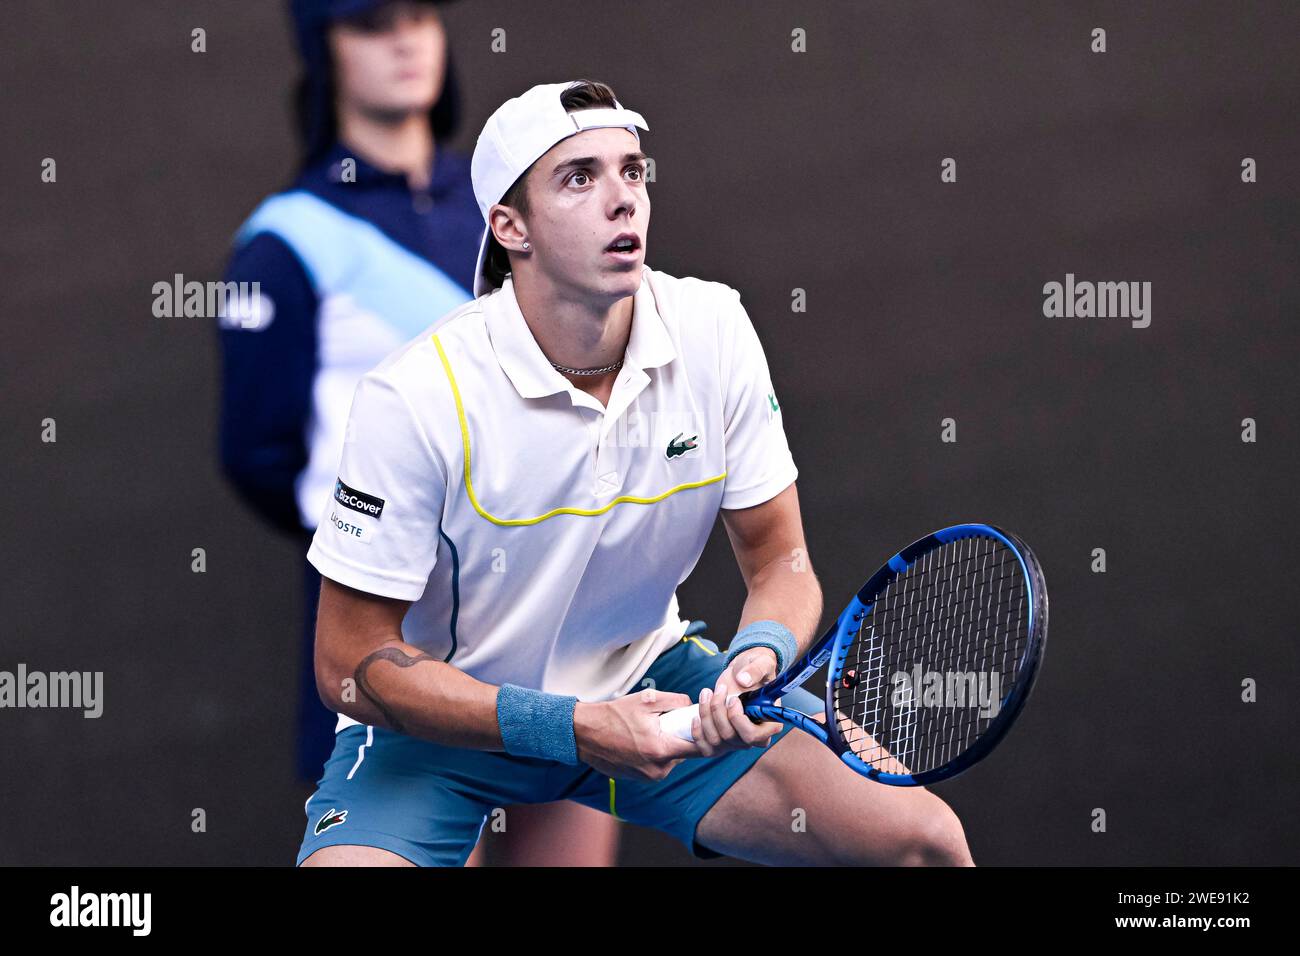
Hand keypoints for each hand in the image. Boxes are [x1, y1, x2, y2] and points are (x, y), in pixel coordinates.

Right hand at [574, 687, 703, 781]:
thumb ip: (675, 700)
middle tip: (667, 723)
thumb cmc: (614, 715)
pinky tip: (640, 740)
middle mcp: (657, 769)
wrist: (584, 733)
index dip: (703, 735)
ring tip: (649, 731)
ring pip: (670, 760)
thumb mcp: (647, 699)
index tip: (697, 723)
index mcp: (661, 750)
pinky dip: (654, 754)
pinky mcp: (638, 778)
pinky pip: (656, 765)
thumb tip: (691, 705)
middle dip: (680, 738)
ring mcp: (647, 776)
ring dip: (666, 746)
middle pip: (683, 754)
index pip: (697, 748)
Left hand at [693, 646, 782, 755]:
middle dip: (718, 712)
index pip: (753, 736)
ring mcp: (737, 741)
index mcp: (769, 724)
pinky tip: (696, 716)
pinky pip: (706, 748)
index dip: (738, 720)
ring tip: (706, 692)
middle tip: (718, 690)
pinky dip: (697, 732)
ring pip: (716, 740)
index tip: (733, 699)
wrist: (742, 672)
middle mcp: (754, 737)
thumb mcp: (760, 663)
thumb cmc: (755, 669)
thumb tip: (743, 680)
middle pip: (731, 737)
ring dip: (706, 715)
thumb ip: (755, 670)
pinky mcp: (721, 740)